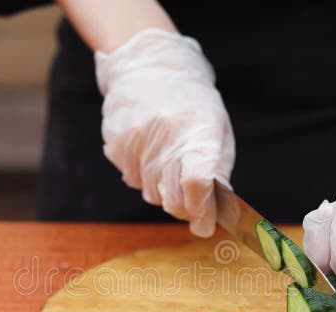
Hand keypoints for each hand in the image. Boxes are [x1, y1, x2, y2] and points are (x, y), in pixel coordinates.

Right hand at [95, 29, 234, 236]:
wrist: (149, 63)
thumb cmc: (192, 101)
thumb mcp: (217, 128)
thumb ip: (218, 170)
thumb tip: (215, 214)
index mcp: (199, 131)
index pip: (198, 183)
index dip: (202, 211)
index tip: (205, 224)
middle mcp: (166, 137)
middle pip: (173, 199)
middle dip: (185, 209)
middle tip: (192, 203)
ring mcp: (138, 142)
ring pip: (152, 194)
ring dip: (164, 191)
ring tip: (169, 163)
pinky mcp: (117, 145)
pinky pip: (132, 179)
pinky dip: (143, 176)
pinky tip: (150, 152)